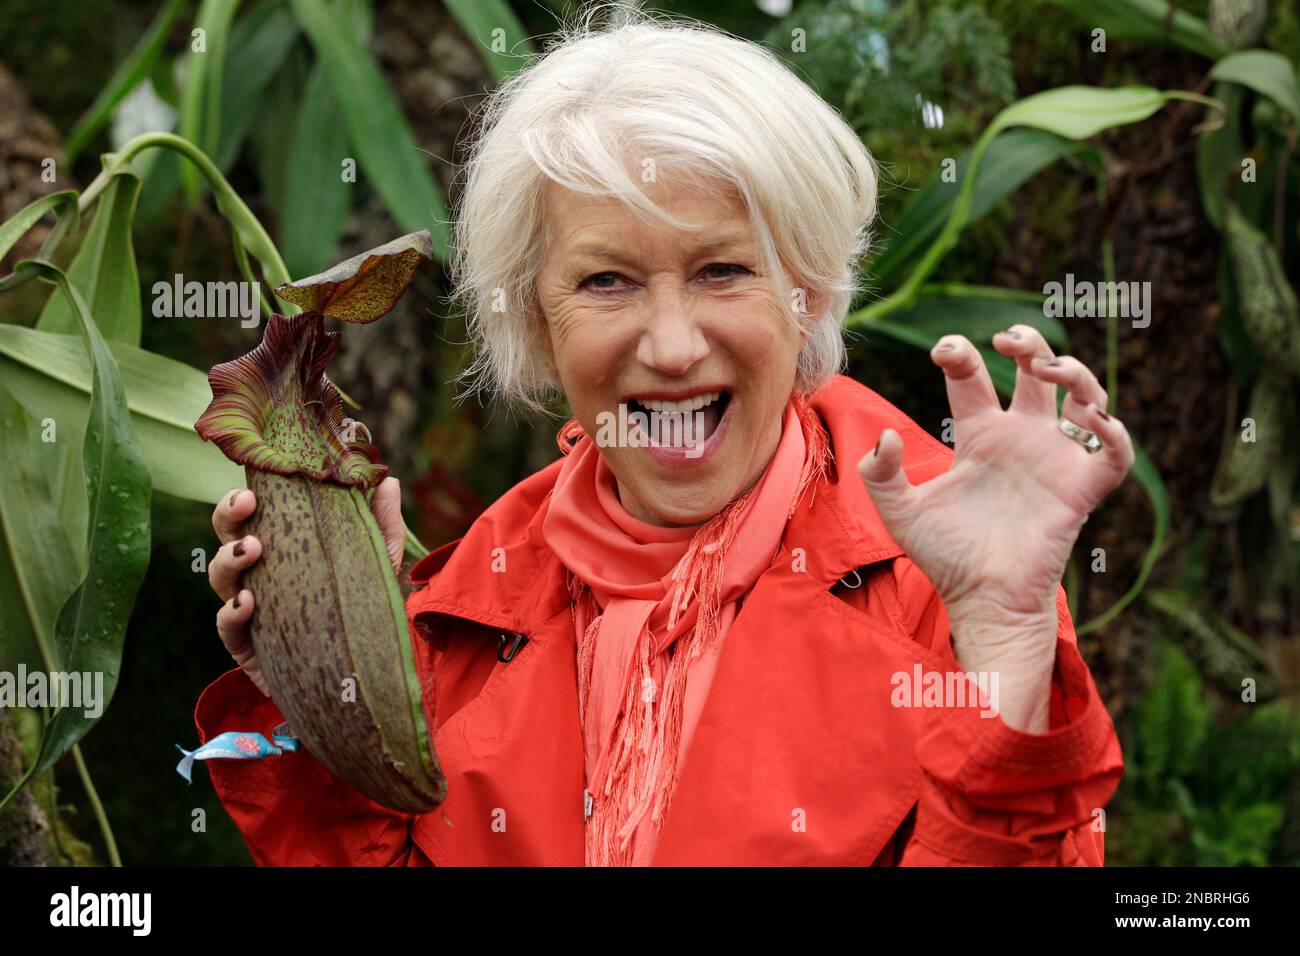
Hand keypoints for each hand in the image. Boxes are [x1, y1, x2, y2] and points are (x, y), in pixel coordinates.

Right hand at [209, 477, 408, 695]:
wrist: (360, 676)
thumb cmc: (361, 608)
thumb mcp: (377, 564)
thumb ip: (382, 524)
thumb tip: (388, 480)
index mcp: (281, 547)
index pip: (252, 514)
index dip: (244, 497)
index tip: (255, 484)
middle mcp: (258, 574)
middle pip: (226, 537)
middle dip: (227, 516)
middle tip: (246, 504)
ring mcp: (248, 610)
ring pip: (220, 578)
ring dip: (229, 559)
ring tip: (252, 548)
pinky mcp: (247, 647)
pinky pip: (227, 627)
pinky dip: (231, 612)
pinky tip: (247, 602)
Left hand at [857, 324, 1133, 634]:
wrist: (980, 601)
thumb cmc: (944, 557)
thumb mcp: (899, 511)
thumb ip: (879, 473)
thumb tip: (885, 436)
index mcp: (978, 437)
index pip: (973, 379)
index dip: (961, 355)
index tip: (943, 351)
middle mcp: (1020, 439)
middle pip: (1036, 372)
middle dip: (1028, 343)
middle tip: (1006, 338)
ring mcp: (1054, 459)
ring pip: (1083, 396)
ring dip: (1074, 371)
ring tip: (1046, 366)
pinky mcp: (1081, 488)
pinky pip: (1114, 452)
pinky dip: (1114, 432)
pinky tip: (1093, 419)